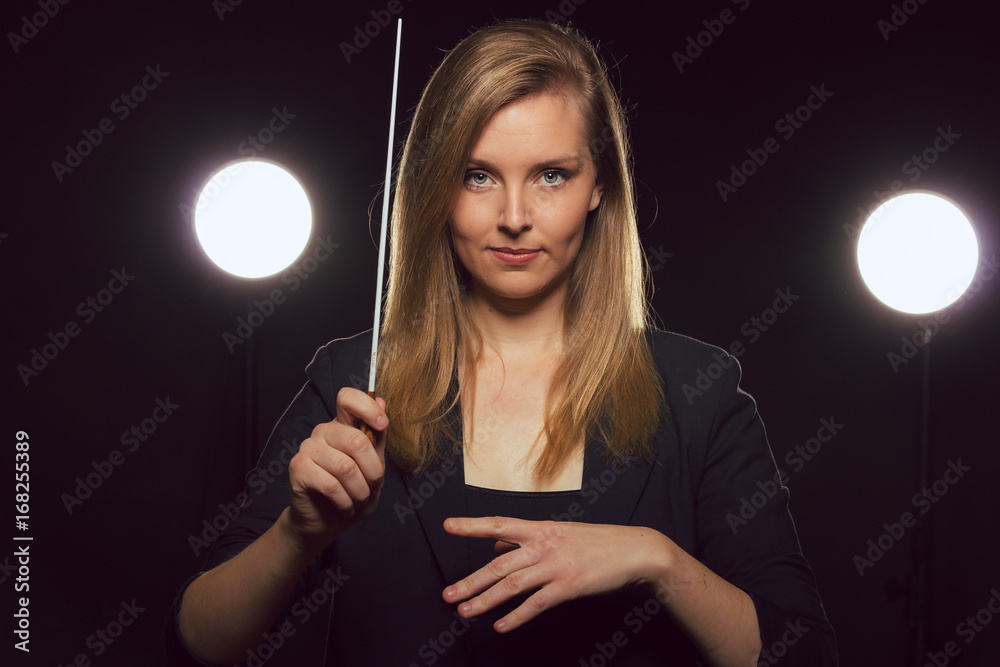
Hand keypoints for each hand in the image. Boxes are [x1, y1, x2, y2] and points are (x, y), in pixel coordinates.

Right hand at [285, 387, 387, 554]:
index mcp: (342, 426)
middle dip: (373, 472)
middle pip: (356, 439)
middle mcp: (323, 432)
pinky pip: (331, 485)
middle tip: (372, 488)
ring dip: (360, 492)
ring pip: (346, 467)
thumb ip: (377, 437)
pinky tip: (345, 507)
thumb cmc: (351, 492)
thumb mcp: (373, 466)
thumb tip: (381, 401)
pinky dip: (345, 502)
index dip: (367, 407)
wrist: (326, 523)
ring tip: (358, 501)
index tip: (382, 424)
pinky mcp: (298, 468)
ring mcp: (308, 448)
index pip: (348, 398)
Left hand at [441, 517, 668, 631]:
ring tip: (465, 612)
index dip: (472, 525)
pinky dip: (516, 616)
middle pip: (499, 564)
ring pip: (512, 584)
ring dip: (486, 600)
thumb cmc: (596, 542)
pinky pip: (536, 604)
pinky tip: (501, 626)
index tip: (447, 525)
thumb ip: (526, 540)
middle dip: (470, 581)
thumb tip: (497, 547)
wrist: (635, 550)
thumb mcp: (559, 534)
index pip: (499, 524)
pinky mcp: (569, 586)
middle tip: (448, 595)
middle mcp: (544, 544)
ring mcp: (556, 565)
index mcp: (540, 528)